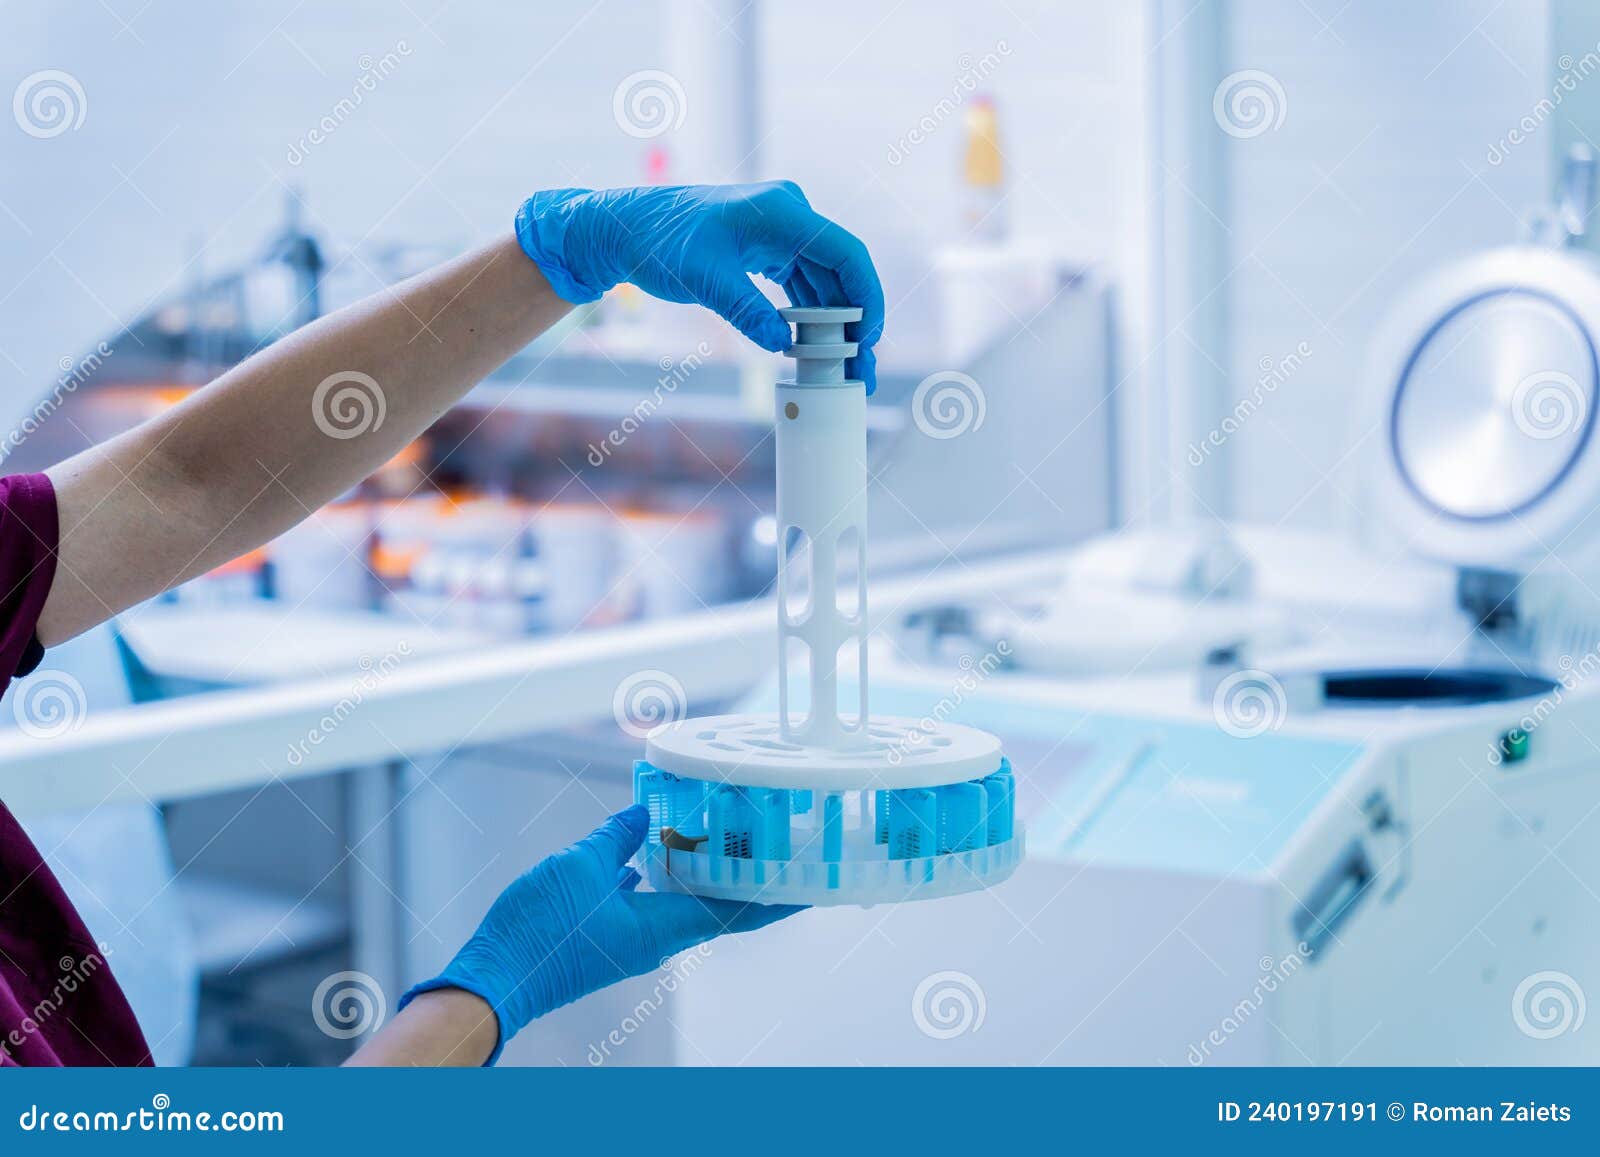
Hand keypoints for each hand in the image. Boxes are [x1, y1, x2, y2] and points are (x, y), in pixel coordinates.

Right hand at [400, 805, 802, 1062]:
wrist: (496, 977)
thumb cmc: (539, 930)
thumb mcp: (579, 866)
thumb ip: (616, 839)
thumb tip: (644, 817)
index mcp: (661, 928)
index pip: (735, 913)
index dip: (776, 899)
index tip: (809, 883)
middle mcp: (655, 940)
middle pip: (716, 908)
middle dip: (745, 880)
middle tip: (772, 848)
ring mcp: (631, 940)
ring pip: (681, 905)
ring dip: (703, 877)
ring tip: (723, 842)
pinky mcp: (607, 937)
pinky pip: (648, 905)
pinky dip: (661, 879)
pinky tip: (655, 853)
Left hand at [515, 181, 885, 390]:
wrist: (627, 229)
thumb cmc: (660, 242)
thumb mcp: (704, 279)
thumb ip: (748, 310)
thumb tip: (783, 342)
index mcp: (782, 212)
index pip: (845, 253)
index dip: (866, 296)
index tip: (868, 337)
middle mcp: (789, 218)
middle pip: (841, 273)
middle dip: (854, 322)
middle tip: (860, 368)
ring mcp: (781, 233)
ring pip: (824, 283)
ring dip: (835, 325)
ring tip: (843, 368)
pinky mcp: (768, 250)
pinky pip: (802, 285)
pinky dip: (810, 316)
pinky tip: (814, 348)